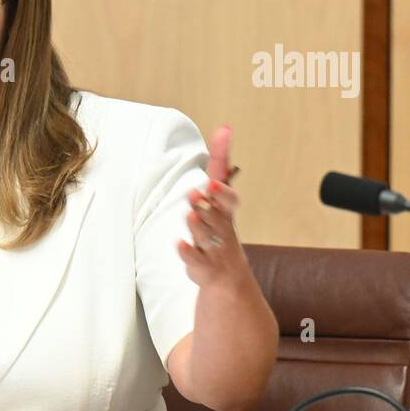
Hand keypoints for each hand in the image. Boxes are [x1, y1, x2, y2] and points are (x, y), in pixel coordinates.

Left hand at [177, 125, 246, 287]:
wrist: (229, 279)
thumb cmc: (220, 233)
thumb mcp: (220, 200)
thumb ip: (219, 171)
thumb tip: (222, 131)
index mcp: (225, 211)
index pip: (227, 191)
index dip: (225, 172)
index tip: (223, 156)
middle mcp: (222, 228)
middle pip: (220, 213)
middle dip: (216, 199)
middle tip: (209, 186)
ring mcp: (214, 247)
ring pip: (208, 234)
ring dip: (200, 222)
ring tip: (192, 210)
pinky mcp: (204, 265)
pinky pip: (195, 258)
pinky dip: (187, 251)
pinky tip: (179, 243)